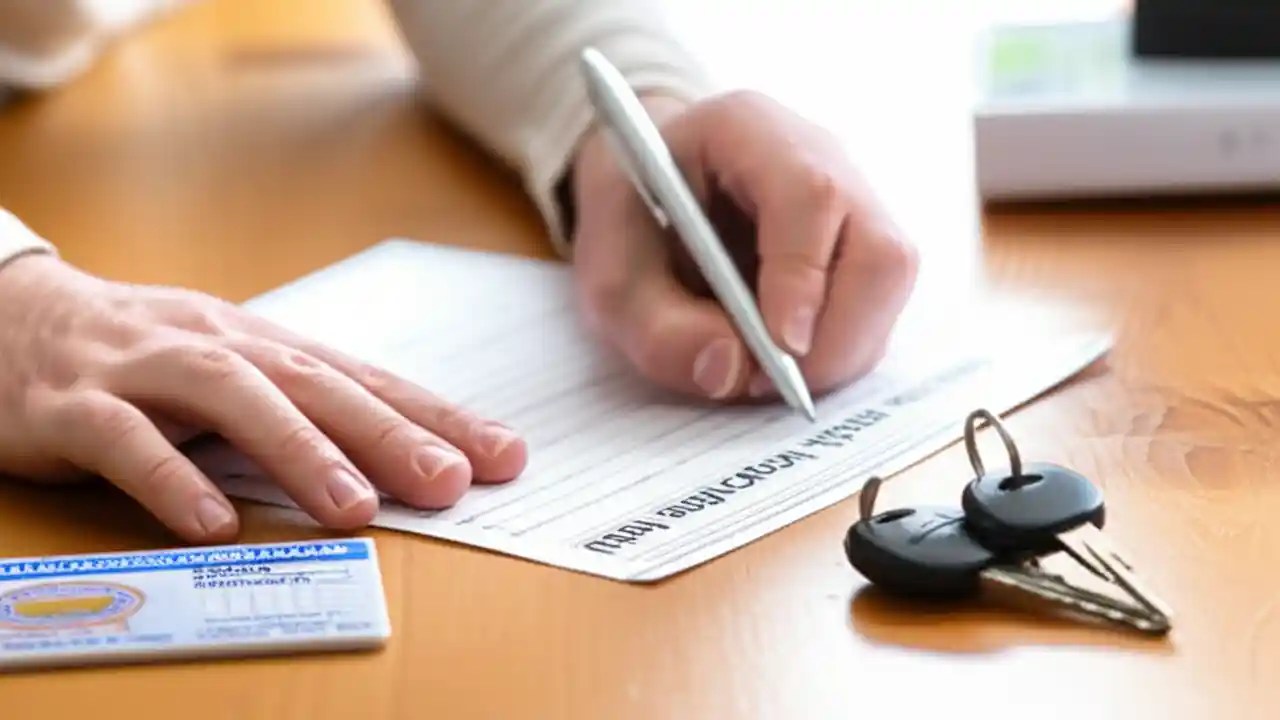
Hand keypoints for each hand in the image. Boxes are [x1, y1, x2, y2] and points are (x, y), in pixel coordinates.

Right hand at [0, 255, 526, 542]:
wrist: (12, 314)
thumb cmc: (145, 355)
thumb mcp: (232, 372)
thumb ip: (303, 411)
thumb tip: (403, 453)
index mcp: (263, 343)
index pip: (363, 379)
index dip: (434, 415)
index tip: (504, 453)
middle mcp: (216, 346)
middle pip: (312, 384)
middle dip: (387, 432)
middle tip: (451, 480)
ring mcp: (143, 370)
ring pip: (229, 397)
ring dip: (296, 450)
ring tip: (352, 506)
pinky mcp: (72, 406)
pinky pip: (124, 440)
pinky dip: (172, 477)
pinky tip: (213, 521)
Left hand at [570, 91, 917, 400]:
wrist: (648, 194)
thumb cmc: (632, 221)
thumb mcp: (610, 278)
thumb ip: (657, 327)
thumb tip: (729, 371)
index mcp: (749, 130)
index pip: (811, 195)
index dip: (803, 277)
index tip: (779, 347)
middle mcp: (821, 157)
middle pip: (880, 247)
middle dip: (839, 335)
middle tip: (776, 383)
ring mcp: (854, 200)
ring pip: (889, 285)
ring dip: (841, 351)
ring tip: (767, 374)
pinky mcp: (862, 248)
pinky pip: (878, 309)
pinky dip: (839, 351)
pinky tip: (782, 358)